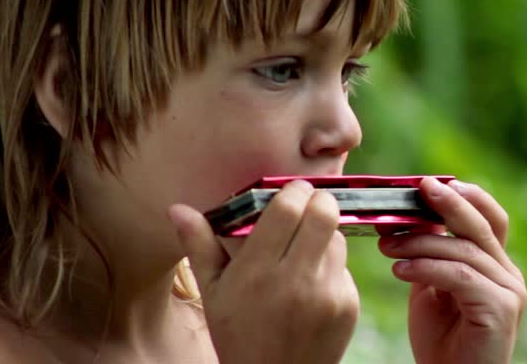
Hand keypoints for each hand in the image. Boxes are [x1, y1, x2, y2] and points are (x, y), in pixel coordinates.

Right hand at [168, 180, 358, 363]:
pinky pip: (344, 267)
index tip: (289, 192)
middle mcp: (295, 281)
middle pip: (324, 214)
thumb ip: (199, 246)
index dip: (293, 191)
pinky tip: (312, 282)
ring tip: (305, 246)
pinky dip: (331, 266)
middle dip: (318, 201)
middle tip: (307, 204)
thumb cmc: (237, 335)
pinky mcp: (348, 306)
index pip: (288, 208)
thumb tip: (178, 208)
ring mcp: (326, 294)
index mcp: (256, 272)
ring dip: (324, 233)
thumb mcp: (213, 293)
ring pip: (338, 238)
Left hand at [378, 178, 526, 363]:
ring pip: (463, 250)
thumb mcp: (431, 288)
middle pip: (480, 225)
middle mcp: (508, 274)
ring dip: (420, 243)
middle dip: (446, 203)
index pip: (490, 217)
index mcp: (495, 265)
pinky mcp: (500, 309)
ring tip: (387, 244)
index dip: (465, 196)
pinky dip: (426, 268)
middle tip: (416, 189)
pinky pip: (459, 276)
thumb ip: (429, 255)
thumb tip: (405, 218)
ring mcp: (509, 291)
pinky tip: (399, 270)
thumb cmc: (442, 341)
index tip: (429, 183)